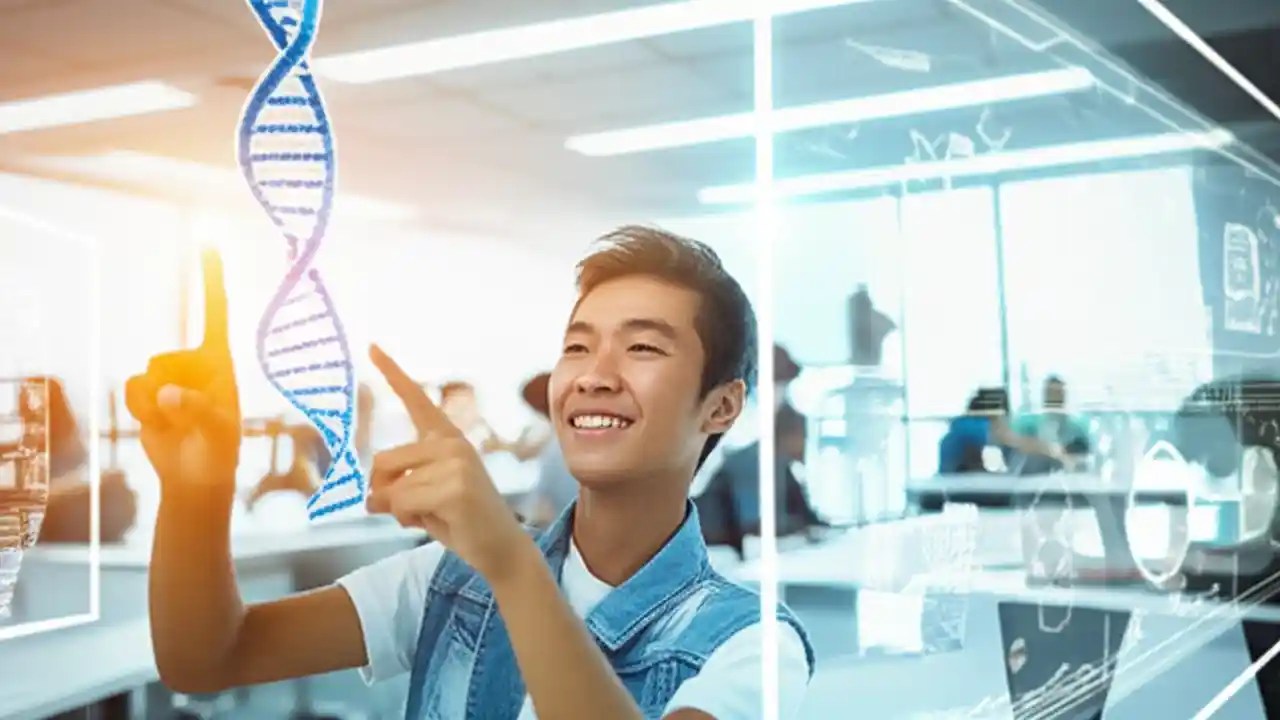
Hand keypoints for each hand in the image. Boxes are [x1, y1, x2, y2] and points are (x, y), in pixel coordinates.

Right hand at [124, 250, 240, 490]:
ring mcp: (170, 376)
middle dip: (172, 393)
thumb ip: (196, 410)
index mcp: (221, 361)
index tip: (207, 240)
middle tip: (192, 419)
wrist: (195, 477)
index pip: (215, 311)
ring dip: (156, 406)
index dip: (210, 278)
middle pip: (165, 360)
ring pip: (145, 375)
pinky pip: (131, 389)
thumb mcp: (217, 432)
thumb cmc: (218, 452)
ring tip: (179, 423)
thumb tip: (166, 393)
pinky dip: (140, 410)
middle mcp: (195, 361)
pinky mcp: (149, 391)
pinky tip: (159, 424)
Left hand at [367, 344, 529, 581]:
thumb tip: (369, 497)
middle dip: (385, 493)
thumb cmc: (461, 521)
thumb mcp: (422, 499)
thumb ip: (397, 487)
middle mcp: (452, 442)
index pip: (415, 400)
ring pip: (390, 486)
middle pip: (381, 461)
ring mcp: (456, 461)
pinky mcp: (455, 485)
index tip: (371, 345)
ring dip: (398, 510)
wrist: (500, 548)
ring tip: (430, 516)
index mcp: (446, 438)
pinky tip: (437, 521)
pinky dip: (408, 519)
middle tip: (412, 510)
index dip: (391, 372)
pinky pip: (402, 502)